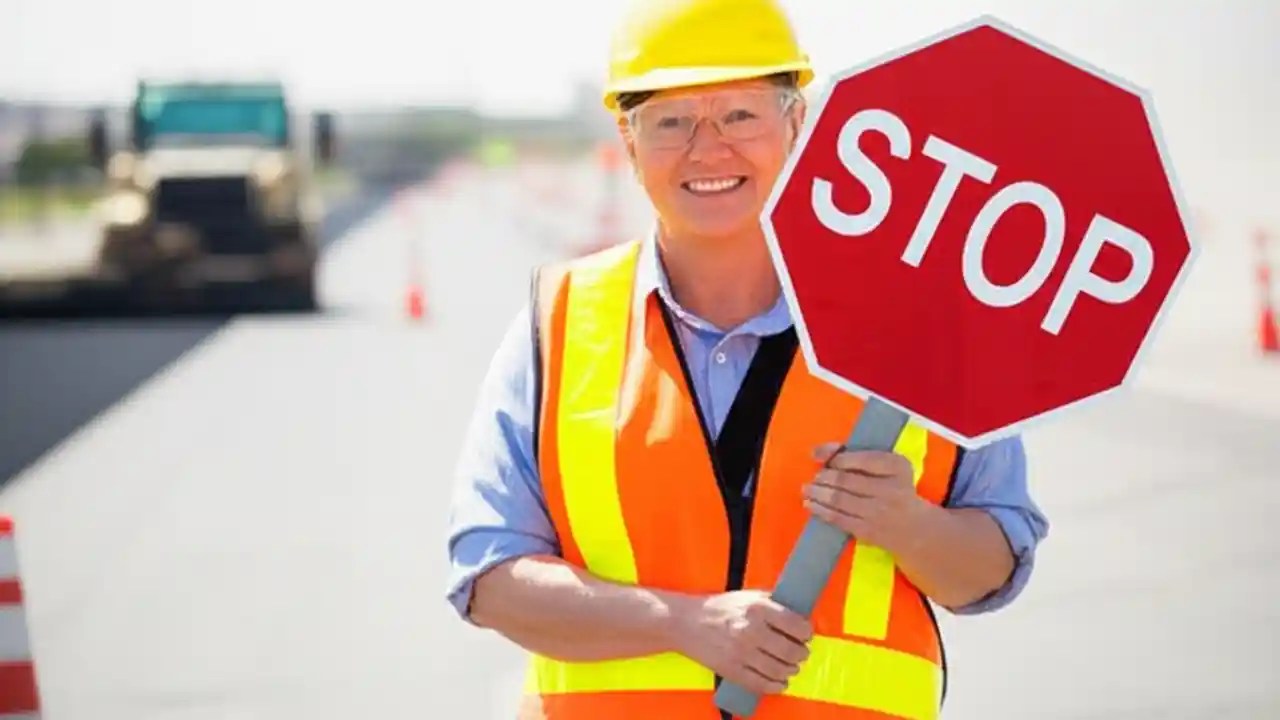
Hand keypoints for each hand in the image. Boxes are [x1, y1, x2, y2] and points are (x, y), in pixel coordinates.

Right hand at [674, 590, 812, 694]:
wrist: (685, 623)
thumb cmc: (718, 608)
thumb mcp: (747, 596)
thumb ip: (772, 603)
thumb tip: (798, 614)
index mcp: (757, 609)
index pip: (796, 625)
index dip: (806, 632)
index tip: (806, 634)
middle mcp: (751, 631)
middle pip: (791, 651)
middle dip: (801, 653)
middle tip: (801, 652)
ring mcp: (741, 653)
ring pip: (780, 670)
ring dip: (791, 670)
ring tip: (791, 666)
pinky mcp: (732, 671)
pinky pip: (762, 684)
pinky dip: (776, 685)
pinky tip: (780, 681)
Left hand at [802, 443, 932, 552]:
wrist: (915, 529)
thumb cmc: (896, 490)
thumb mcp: (889, 467)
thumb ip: (859, 455)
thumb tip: (819, 451)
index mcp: (897, 467)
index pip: (862, 458)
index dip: (838, 458)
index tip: (826, 459)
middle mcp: (890, 489)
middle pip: (846, 480)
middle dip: (824, 477)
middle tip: (815, 477)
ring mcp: (878, 512)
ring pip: (839, 499)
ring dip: (817, 492)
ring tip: (807, 488)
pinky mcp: (867, 531)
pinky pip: (838, 518)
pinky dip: (820, 509)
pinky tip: (810, 504)